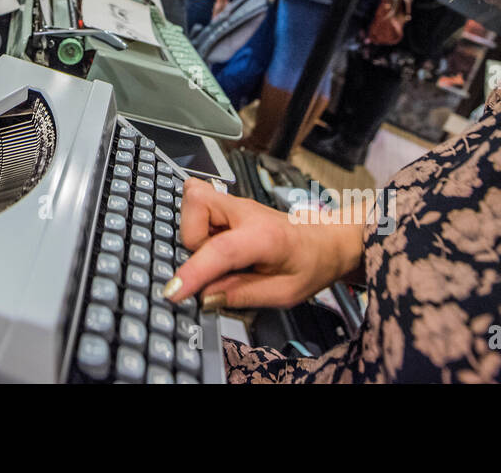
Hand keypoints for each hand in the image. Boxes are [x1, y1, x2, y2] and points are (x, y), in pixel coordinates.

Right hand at [164, 178, 363, 310]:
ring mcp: (235, 204)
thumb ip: (242, 295)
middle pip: (196, 206)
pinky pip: (197, 205)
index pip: (221, 249)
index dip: (194, 272)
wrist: (326, 241)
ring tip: (217, 255)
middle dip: (192, 243)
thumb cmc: (310, 264)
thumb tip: (205, 297)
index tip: (174, 292)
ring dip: (194, 234)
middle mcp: (246, 212)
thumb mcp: (284, 294)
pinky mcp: (228, 204)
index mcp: (266, 236)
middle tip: (215, 266)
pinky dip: (196, 225)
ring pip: (192, 202)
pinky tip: (214, 242)